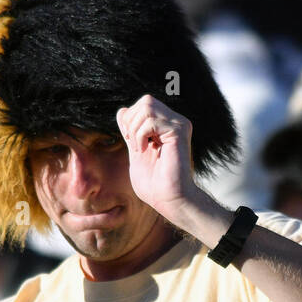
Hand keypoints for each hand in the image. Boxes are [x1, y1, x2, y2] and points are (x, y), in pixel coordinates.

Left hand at [116, 95, 203, 222]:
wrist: (168, 200)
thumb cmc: (154, 184)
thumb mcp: (136, 152)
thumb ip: (131, 132)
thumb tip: (122, 111)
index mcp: (167, 126)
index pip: (143, 105)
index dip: (131, 121)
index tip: (134, 144)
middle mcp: (176, 122)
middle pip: (146, 101)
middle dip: (132, 122)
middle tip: (135, 145)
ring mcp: (179, 125)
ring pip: (147, 106)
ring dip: (135, 130)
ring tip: (141, 149)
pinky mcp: (179, 131)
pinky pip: (151, 120)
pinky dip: (140, 135)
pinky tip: (146, 150)